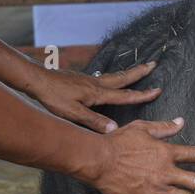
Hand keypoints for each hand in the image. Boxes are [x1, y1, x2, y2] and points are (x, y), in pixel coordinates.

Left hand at [30, 60, 161, 133]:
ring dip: (128, 73)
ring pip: (114, 76)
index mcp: (98, 93)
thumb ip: (94, 122)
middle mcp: (96, 84)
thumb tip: (115, 129)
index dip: (142, 95)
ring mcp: (89, 80)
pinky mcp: (81, 79)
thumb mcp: (73, 113)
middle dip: (139, 72)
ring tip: (139, 68)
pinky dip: (113, 77)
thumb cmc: (54, 98)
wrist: (36, 80)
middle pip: (123, 77)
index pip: (124, 95)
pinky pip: (103, 77)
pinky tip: (110, 79)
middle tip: (153, 64)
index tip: (157, 90)